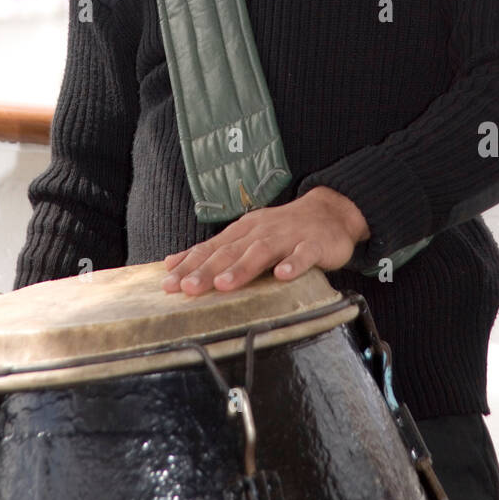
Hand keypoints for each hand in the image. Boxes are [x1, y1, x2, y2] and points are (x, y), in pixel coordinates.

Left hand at [161, 186, 369, 295]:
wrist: (330, 212)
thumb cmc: (283, 230)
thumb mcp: (246, 236)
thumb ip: (214, 251)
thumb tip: (171, 264)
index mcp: (243, 231)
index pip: (212, 248)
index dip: (189, 265)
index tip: (168, 283)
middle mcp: (262, 231)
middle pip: (232, 251)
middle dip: (208, 270)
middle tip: (187, 288)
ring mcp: (289, 236)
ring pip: (263, 251)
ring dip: (243, 268)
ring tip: (225, 284)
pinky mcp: (315, 244)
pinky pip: (304, 254)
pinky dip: (294, 264)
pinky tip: (283, 275)